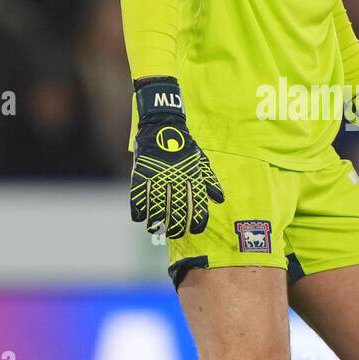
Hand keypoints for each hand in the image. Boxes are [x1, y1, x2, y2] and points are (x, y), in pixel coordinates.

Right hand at [129, 78, 223, 237]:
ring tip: (156, 230)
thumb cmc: (186, 147)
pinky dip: (138, 211)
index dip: (197, 223)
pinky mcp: (141, 174)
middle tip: (174, 233)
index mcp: (193, 179)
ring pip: (156, 210)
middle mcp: (176, 181)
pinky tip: (140, 218)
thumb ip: (211, 182)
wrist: (163, 125)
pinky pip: (138, 199)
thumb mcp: (202, 162)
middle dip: (176, 228)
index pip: (198, 208)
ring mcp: (157, 178)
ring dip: (156, 224)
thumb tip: (220, 200)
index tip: (194, 230)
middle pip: (176, 214)